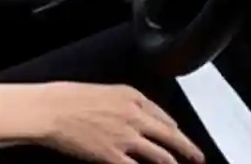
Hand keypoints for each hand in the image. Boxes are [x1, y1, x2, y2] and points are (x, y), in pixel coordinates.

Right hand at [37, 82, 205, 163]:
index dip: (177, 132)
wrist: (51, 110)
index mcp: (133, 97)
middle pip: (171, 137)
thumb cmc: (70, 98)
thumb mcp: (105, 92)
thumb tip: (141, 120)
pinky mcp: (113, 157)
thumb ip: (127, 105)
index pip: (165, 117)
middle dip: (189, 150)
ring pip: (162, 157)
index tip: (181, 138)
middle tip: (199, 158)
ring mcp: (126, 138)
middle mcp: (135, 117)